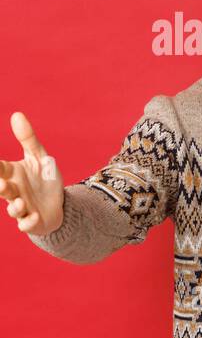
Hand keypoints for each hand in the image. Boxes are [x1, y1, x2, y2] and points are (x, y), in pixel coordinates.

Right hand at [0, 112, 64, 236]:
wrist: (59, 204)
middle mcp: (13, 191)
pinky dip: (29, 221)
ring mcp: (22, 207)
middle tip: (3, 184)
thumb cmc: (43, 179)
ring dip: (15, 207)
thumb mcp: (39, 157)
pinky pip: (27, 224)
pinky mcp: (32, 220)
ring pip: (13, 209)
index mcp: (12, 174)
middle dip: (0, 187)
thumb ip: (28, 139)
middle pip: (2, 189)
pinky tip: (35, 216)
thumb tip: (17, 114)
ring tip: (20, 203)